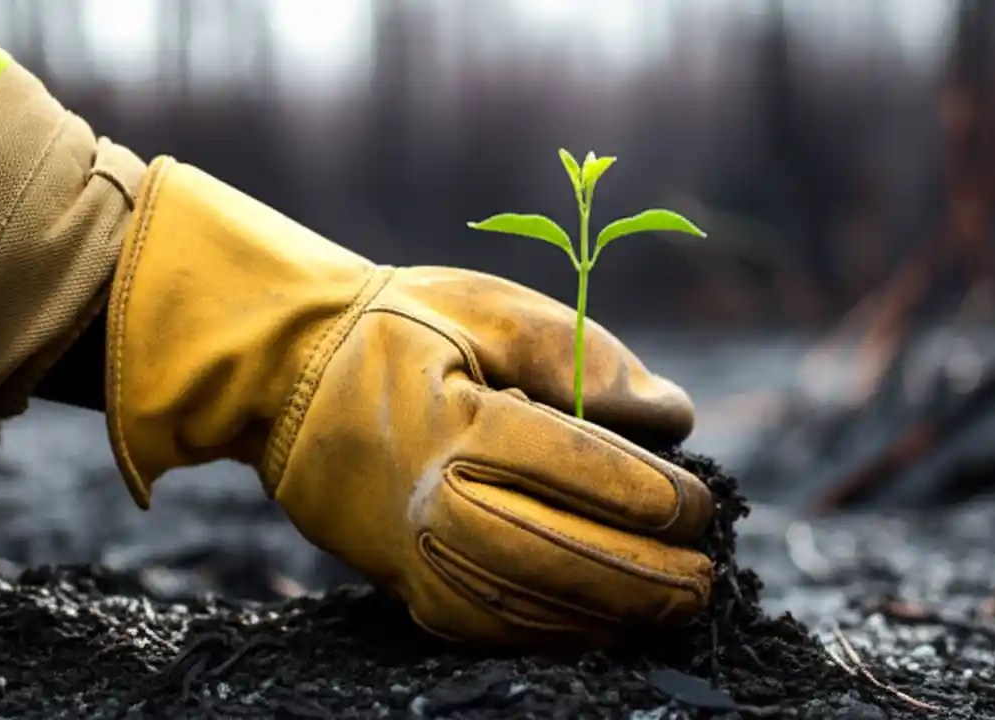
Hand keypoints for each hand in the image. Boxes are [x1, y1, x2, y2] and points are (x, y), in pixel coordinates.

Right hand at [105, 158, 714, 645]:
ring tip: (676, 607)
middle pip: (562, 557)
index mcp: (458, 427)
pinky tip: (607, 626)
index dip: (652, 496)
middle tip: (706, 577)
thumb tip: (673, 415)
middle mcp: (434, 505)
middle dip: (646, 575)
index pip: (580, 475)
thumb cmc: (399, 332)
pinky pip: (493, 628)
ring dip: (612, 615)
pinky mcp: (408, 587)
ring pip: (531, 608)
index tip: (701, 503)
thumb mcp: (488, 309)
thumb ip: (586, 356)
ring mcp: (416, 557)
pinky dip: (559, 634)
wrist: (288, 380)